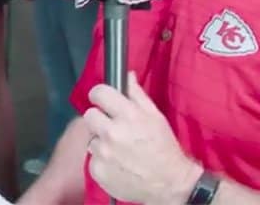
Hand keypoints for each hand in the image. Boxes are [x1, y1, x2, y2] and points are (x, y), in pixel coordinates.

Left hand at [82, 73, 200, 204]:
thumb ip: (137, 94)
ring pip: (91, 139)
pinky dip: (102, 161)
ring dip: (102, 142)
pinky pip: (92, 158)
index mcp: (128, 115)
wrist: (170, 184)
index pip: (98, 92)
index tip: (104, 100)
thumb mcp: (155, 117)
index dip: (101, 95)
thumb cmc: (164, 149)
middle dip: (100, 119)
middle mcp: (112, 133)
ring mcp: (103, 153)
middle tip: (113, 128)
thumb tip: (127, 75)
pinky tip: (117, 163)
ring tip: (119, 150)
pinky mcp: (97, 170)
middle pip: (89, 115)